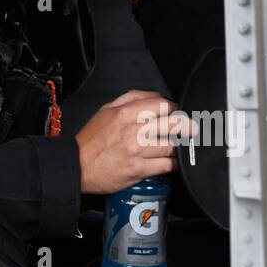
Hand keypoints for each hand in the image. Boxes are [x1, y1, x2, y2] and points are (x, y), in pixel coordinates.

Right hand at [75, 90, 192, 194]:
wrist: (77, 165)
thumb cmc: (91, 140)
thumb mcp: (107, 109)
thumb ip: (132, 98)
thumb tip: (154, 96)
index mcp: (126, 113)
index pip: (163, 104)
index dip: (176, 108)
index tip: (178, 114)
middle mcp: (134, 131)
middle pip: (174, 124)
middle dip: (187, 126)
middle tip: (190, 130)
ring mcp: (137, 151)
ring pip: (173, 146)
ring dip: (179, 147)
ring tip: (177, 146)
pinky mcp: (138, 170)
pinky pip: (166, 166)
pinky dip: (172, 164)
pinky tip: (169, 161)